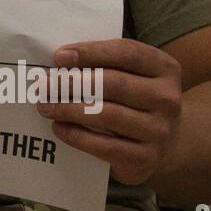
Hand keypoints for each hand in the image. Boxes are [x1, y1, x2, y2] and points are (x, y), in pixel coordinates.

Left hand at [36, 38, 182, 185]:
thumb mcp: (132, 75)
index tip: (59, 56)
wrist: (165, 143)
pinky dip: (77, 136)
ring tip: (44, 105)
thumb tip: (59, 61)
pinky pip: (105, 146)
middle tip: (42, 83)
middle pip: (114, 84)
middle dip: (72, 82)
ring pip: (107, 114)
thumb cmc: (135, 99)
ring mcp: (160, 130)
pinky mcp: (146, 158)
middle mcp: (167, 98)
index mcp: (164, 68)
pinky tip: (58, 128)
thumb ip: (105, 64)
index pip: (127, 53)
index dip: (91, 52)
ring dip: (69, 108)